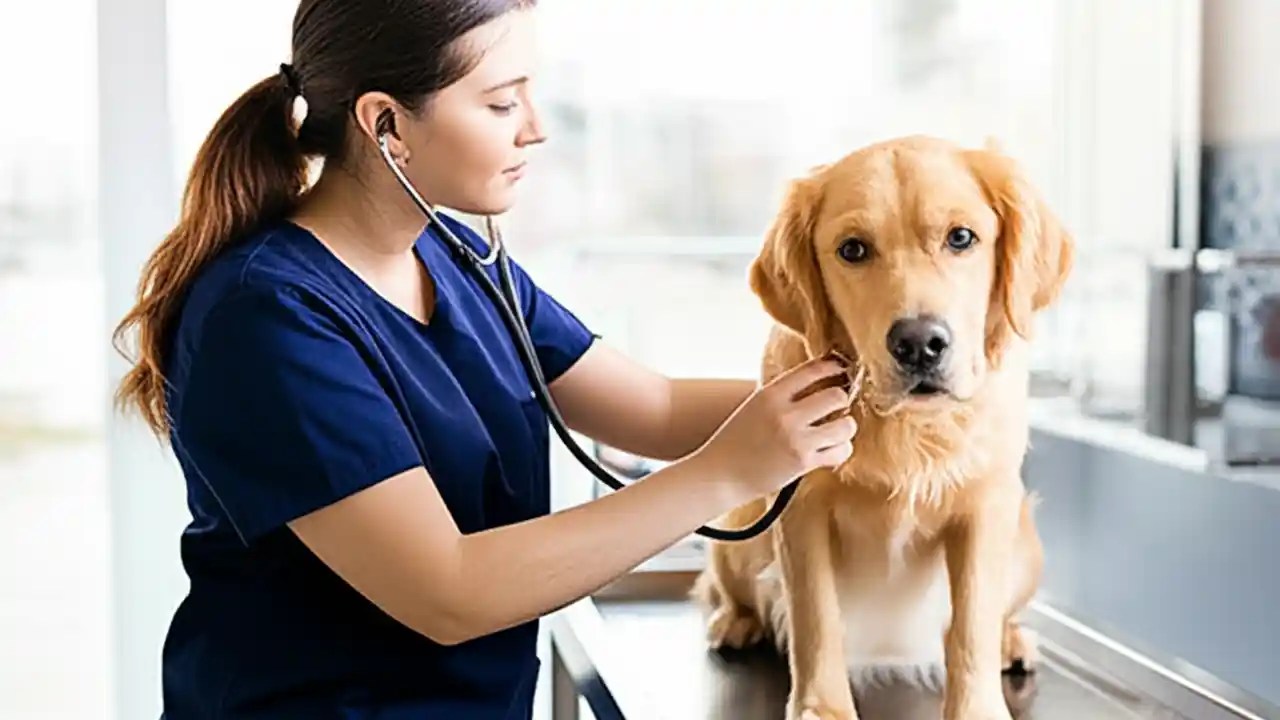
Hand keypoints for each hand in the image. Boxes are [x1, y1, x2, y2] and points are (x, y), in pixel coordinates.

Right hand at [695, 356, 856, 499]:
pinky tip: (832, 450)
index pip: (812, 370)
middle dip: (842, 401)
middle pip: (836, 395)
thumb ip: (782, 396)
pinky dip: (842, 450)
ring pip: (846, 424)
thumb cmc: (735, 442)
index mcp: (770, 394)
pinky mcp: (803, 463)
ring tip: (836, 431)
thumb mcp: (754, 407)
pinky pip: (840, 451)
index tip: (842, 369)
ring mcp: (795, 439)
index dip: (834, 366)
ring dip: (846, 427)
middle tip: (837, 408)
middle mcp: (784, 414)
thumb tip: (816, 384)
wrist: (720, 475)